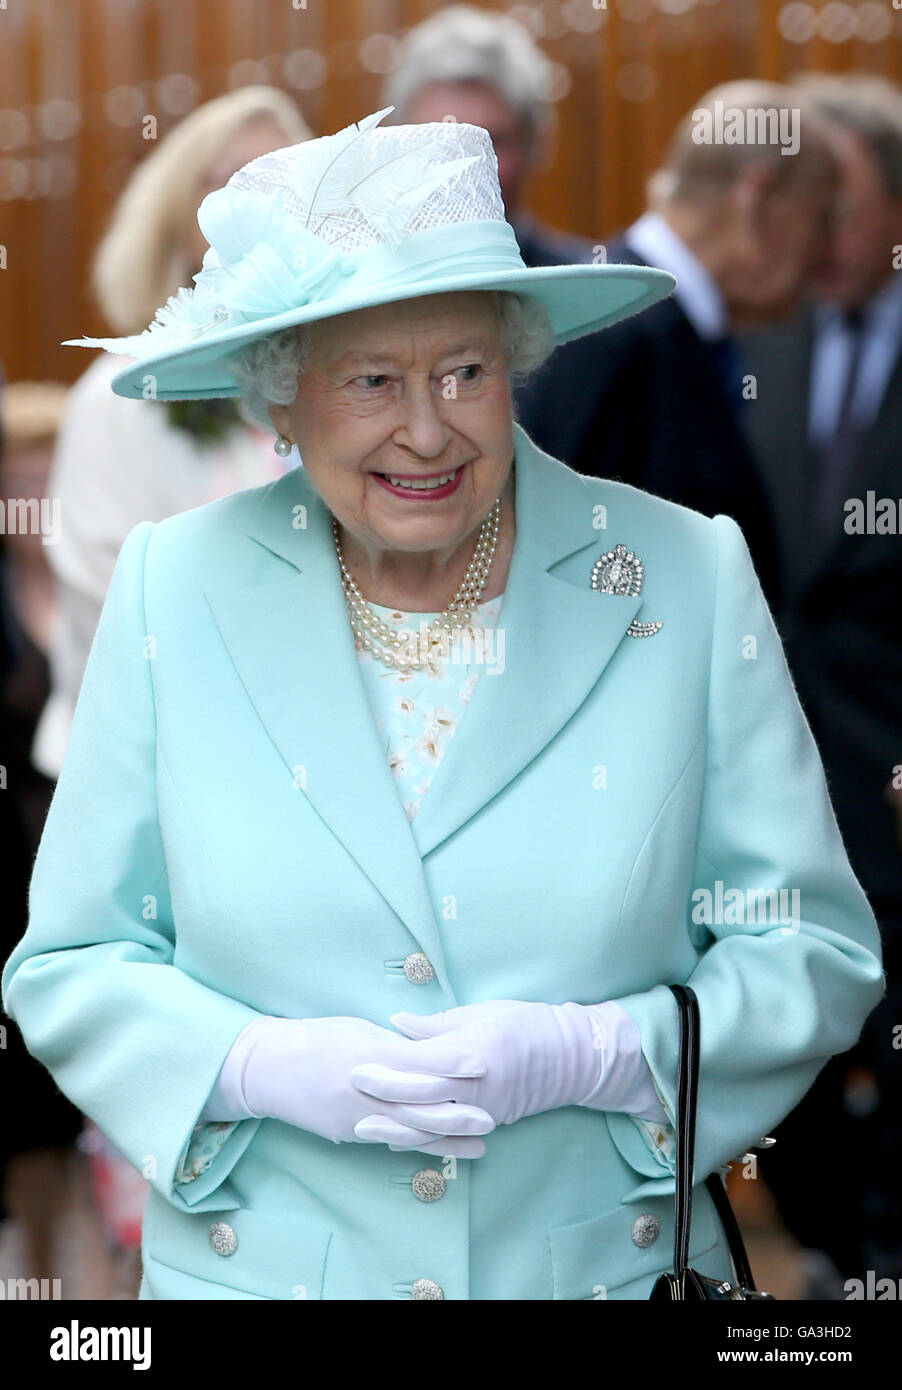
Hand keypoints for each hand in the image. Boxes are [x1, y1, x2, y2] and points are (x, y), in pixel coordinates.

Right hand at [219, 1014, 495, 1156]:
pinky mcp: (349, 1132)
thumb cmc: (314, 1037)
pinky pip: (390, 1140)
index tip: (481, 1062)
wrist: (267, 1069)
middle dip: (457, 1112)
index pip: (416, 1059)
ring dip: (447, 1138)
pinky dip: (419, 1146)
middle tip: (492, 1115)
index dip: (451, 1061)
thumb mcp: (356, 1029)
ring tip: (481, 1142)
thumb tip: (426, 1048)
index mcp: (367, 1053)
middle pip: (418, 1102)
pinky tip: (443, 1151)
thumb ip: (391, 1042)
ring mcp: (355, 1115)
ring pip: (409, 1130)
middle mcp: (363, 1087)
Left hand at [350, 999, 603, 1129]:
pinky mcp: (489, 1121)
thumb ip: (438, 1024)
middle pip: (421, 1098)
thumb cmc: (527, 1024)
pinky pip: (449, 1135)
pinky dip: (422, 1140)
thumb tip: (396, 1023)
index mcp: (473, 1052)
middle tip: (348, 1093)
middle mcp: (476, 1086)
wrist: (573, 1056)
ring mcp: (483, 1109)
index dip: (388, 1064)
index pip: (422, 1062)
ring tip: (361, 1129)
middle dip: (382, 1098)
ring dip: (395, 1129)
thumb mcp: (483, 1013)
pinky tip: (396, 1142)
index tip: (356, 1063)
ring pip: (431, 1125)